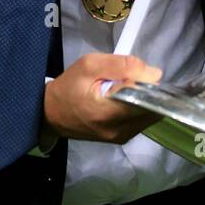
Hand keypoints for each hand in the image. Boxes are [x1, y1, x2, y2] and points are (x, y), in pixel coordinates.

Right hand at [40, 53, 162, 146]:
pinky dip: (139, 107)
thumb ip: (122, 66)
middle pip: (152, 108)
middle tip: (133, 79)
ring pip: (149, 115)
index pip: (146, 100)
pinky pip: (142, 120)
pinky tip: (126, 99)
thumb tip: (154, 73)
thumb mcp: (90, 65)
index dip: (149, 83)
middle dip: (149, 90)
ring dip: (145, 99)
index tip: (141, 72)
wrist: (50, 113)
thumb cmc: (68, 87)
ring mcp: (121, 138)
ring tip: (127, 89)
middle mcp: (118, 131)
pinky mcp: (122, 139)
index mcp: (107, 113)